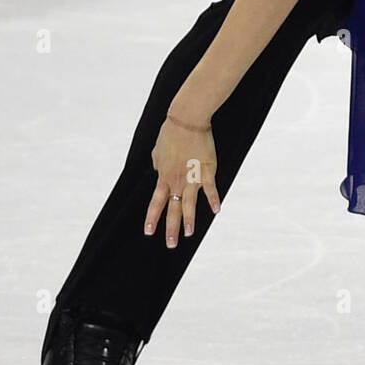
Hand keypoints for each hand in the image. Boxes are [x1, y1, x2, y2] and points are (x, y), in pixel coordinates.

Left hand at [146, 116, 220, 247]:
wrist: (186, 121)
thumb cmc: (171, 132)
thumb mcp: (157, 150)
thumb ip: (157, 162)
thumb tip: (157, 168)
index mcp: (164, 176)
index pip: (156, 202)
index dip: (152, 218)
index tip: (149, 232)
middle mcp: (176, 180)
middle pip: (172, 209)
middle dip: (171, 228)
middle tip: (171, 244)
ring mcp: (192, 177)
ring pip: (189, 204)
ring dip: (189, 220)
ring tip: (189, 234)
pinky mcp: (207, 170)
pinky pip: (210, 188)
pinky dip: (213, 200)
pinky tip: (216, 210)